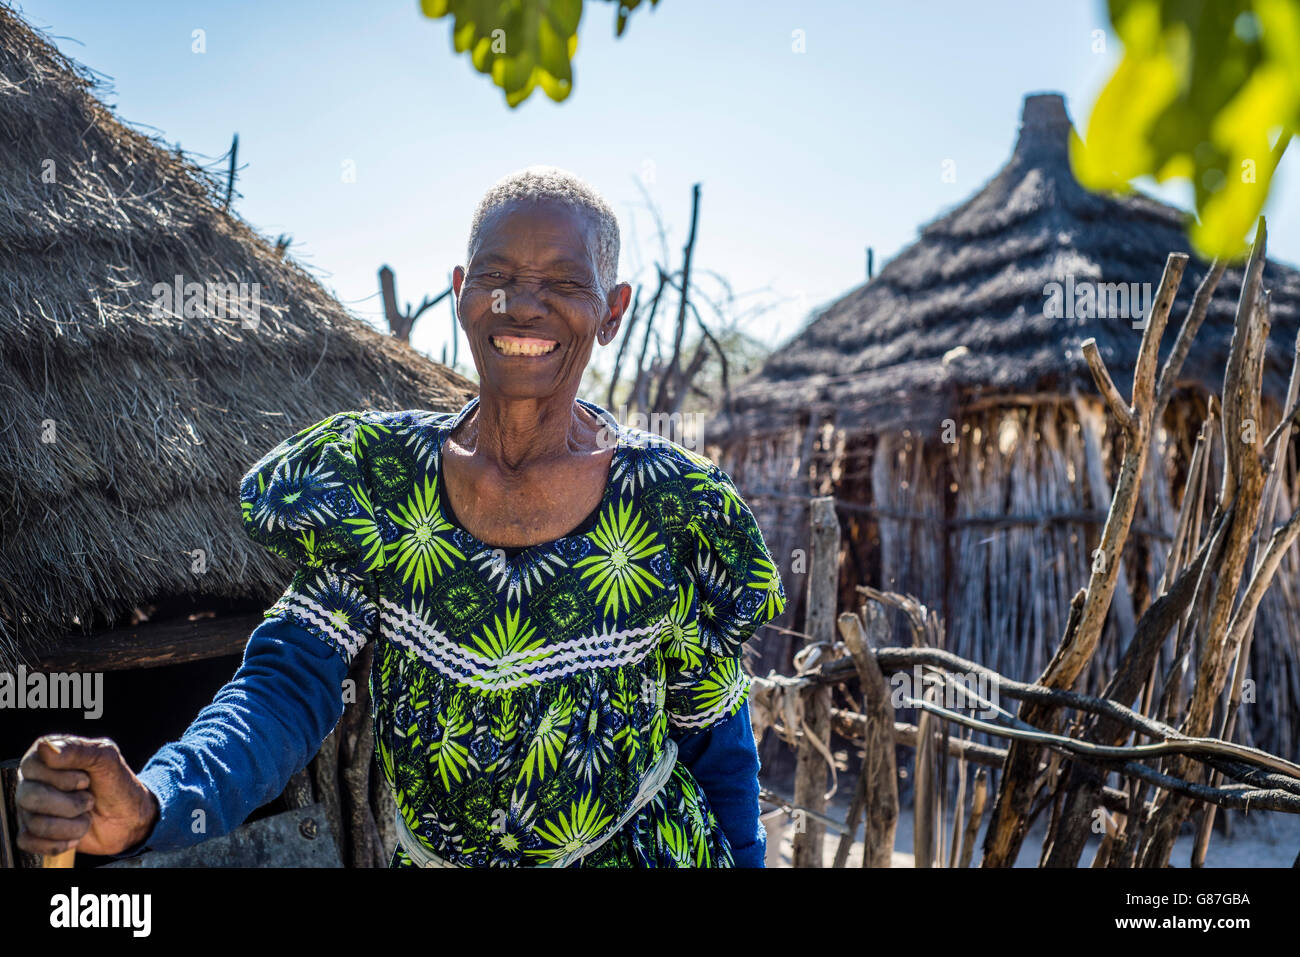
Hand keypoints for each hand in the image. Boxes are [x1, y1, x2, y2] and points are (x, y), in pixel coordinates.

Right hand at [15, 735, 159, 856]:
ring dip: (71, 825)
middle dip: (70, 804)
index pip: (31, 767)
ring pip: (34, 823)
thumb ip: (78, 750)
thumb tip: (46, 748)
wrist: (128, 818)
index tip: (86, 780)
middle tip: (90, 800)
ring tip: (87, 817)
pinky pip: (29, 842)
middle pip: (30, 797)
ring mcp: (29, 808)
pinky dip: (59, 843)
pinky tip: (75, 836)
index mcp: (45, 757)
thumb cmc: (116, 782)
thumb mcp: (106, 759)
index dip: (62, 779)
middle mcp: (32, 781)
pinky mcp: (32, 832)